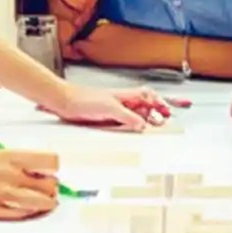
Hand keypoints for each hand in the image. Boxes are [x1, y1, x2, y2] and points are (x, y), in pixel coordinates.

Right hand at [0, 148, 59, 220]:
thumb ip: (16, 160)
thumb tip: (35, 168)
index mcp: (11, 156)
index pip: (51, 161)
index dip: (54, 168)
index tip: (52, 170)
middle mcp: (10, 175)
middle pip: (50, 185)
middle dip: (52, 187)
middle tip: (48, 188)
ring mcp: (2, 194)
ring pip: (40, 202)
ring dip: (46, 202)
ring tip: (44, 201)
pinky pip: (21, 214)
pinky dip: (28, 212)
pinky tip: (26, 208)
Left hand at [46, 85, 174, 130]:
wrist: (64, 103)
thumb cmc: (84, 99)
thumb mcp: (110, 108)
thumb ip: (128, 116)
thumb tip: (142, 125)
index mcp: (127, 95)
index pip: (150, 98)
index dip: (160, 104)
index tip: (167, 113)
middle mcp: (123, 104)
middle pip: (146, 109)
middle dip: (155, 116)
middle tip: (161, 125)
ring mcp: (116, 113)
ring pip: (136, 119)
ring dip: (143, 125)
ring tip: (151, 132)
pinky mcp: (108, 122)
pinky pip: (124, 128)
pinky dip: (130, 132)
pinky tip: (132, 137)